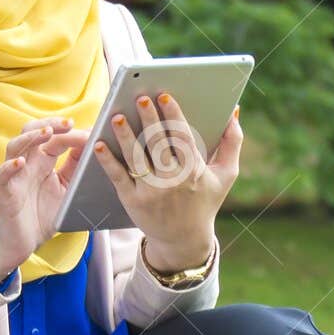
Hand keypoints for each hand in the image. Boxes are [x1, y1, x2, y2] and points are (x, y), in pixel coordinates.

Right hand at [0, 116, 89, 282]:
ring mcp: (13, 176)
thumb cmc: (41, 216)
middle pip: (31, 132)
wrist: (20, 245)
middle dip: (49, 124)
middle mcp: (26, 164)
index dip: (69, 131)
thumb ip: (75, 168)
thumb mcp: (66, 190)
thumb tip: (94, 145)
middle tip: (68, 123)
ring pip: (14, 147)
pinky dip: (9, 167)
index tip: (90, 130)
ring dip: (30, 138)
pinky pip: (1, 175)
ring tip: (46, 133)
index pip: (53, 136)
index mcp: (42, 161)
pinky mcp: (3, 193)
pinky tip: (20, 162)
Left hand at [94, 93, 241, 269]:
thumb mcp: (226, 174)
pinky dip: (108, 161)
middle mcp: (173, 180)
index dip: (173, 115)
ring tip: (116, 116)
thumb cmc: (205, 200)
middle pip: (158, 143)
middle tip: (139, 97)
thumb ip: (232, 142)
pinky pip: (118, 177)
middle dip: (148, 119)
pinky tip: (99, 144)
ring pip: (136, 158)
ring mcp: (151, 191)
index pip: (183, 137)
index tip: (164, 95)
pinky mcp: (132, 201)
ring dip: (125, 136)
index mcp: (195, 170)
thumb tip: (234, 111)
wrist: (184, 239)